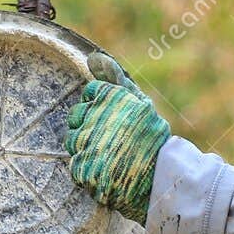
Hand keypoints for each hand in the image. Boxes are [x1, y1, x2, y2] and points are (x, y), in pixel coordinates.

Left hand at [65, 53, 170, 224]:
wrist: (160, 176)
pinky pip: (75, 165)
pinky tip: (106, 171)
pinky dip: (87, 170)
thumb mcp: (138, 102)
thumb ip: (115, 78)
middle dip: (89, 126)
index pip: (88, 94)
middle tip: (111, 139)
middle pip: (76, 117)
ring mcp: (86, 143)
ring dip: (87, 148)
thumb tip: (92, 58)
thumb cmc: (152, 138)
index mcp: (107, 97)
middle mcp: (93, 117)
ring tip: (109, 156)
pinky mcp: (81, 167)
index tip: (114, 120)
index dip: (100, 107)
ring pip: (72, 141)